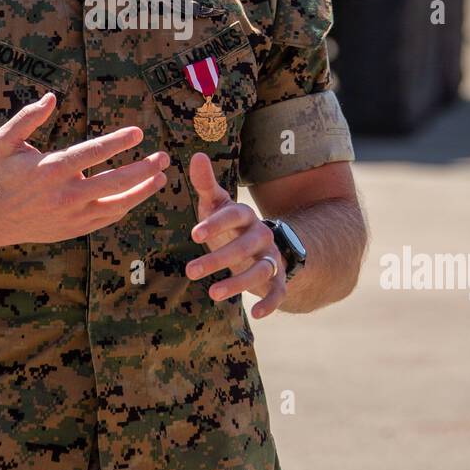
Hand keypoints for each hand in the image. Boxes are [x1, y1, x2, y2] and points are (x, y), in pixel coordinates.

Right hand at [0, 91, 169, 246]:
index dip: (117, 142)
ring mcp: (73, 215)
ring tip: (162, 176)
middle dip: (143, 169)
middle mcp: (66, 194)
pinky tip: (139, 192)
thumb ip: (26, 117)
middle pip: (114, 182)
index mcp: (52, 169)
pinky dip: (127, 205)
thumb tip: (51, 98)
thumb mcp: (4, 140)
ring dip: (143, 190)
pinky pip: (109, 218)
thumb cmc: (2, 173)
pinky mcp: (76, 228)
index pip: (92, 153)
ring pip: (117, 204)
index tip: (138, 132)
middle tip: (164, 157)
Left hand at [184, 151, 286, 318]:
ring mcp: (271, 258)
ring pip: (260, 270)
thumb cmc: (229, 225)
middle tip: (190, 271)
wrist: (261, 246)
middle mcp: (261, 235)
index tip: (193, 235)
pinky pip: (279, 291)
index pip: (234, 215)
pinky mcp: (278, 279)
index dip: (216, 223)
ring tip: (212, 294)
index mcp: (245, 215)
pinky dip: (270, 303)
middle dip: (218, 258)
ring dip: (238, 282)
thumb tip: (196, 154)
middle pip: (245, 245)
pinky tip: (255, 314)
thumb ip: (206, 184)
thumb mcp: (217, 205)